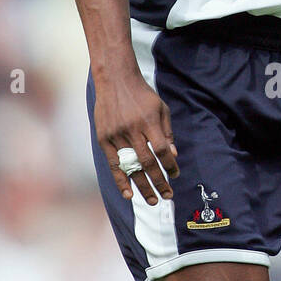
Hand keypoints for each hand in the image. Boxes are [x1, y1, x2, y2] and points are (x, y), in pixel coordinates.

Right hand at [93, 70, 178, 203]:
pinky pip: (114, 164)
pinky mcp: (104, 138)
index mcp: (148, 122)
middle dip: (160, 182)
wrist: (114, 80)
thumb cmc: (142, 95)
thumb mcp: (161, 108)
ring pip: (131, 167)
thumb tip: (173, 156)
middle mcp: (132, 130)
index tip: (176, 175)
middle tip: (168, 196)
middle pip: (148, 162)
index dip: (170, 165)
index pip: (162, 150)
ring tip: (153, 201)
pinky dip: (121, 180)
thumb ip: (167, 132)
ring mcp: (116, 135)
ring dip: (143, 186)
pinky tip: (129, 194)